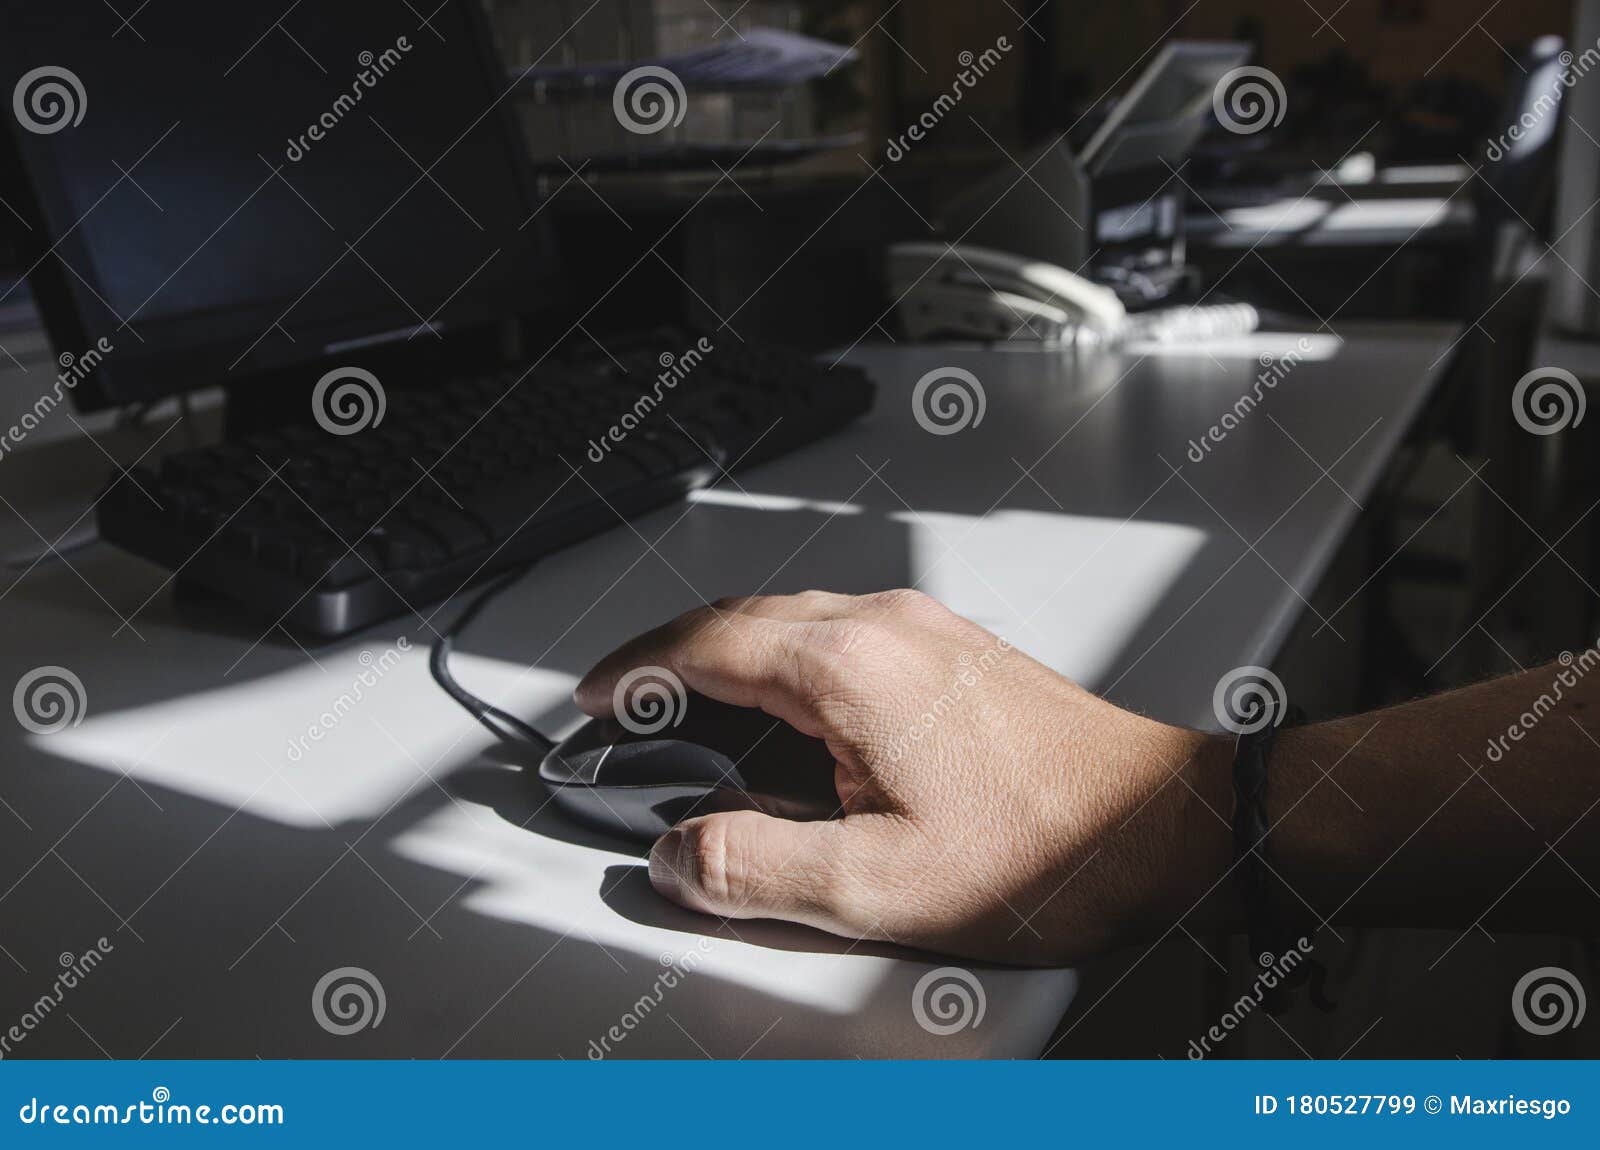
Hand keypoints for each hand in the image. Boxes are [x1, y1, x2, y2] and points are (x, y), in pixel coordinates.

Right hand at [574, 590, 1233, 964]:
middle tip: (627, 707)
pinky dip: (783, 664)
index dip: (635, 673)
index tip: (596, 698)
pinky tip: (786, 716)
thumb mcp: (880, 888)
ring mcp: (923, 631)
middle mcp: (885, 627)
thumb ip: (758, 870)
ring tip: (691, 715)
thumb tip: (681, 854)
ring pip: (789, 622)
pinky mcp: (951, 651)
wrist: (1166, 821)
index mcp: (851, 668)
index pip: (704, 647)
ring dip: (727, 658)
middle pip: (740, 620)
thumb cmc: (1050, 848)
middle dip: (670, 660)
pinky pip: (838, 635)